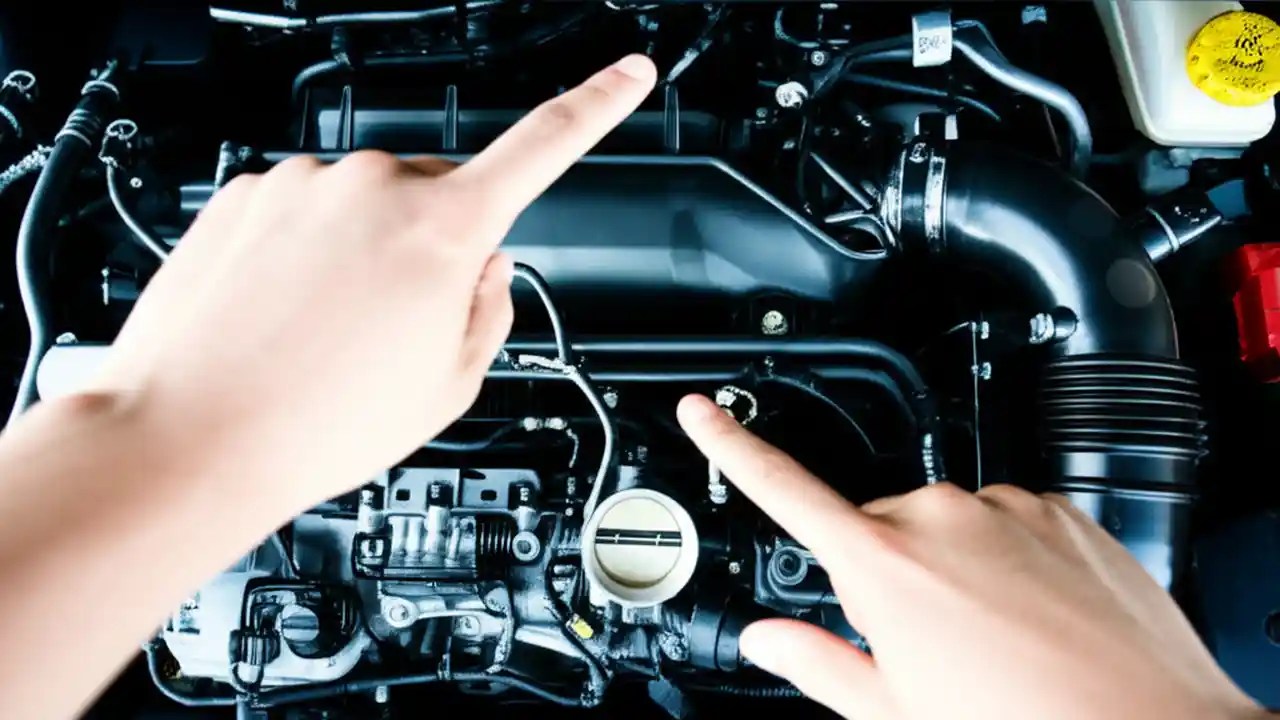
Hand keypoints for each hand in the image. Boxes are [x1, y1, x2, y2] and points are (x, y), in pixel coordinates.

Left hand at [83, 55, 656, 509]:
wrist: (191, 434)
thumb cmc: (318, 423)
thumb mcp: (449, 385)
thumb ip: (492, 310)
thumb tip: (487, 267)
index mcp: (444, 231)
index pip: (545, 147)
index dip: (598, 105)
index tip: (628, 75)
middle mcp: (375, 186)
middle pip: (442, 194)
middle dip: (439, 244)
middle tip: (398, 325)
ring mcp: (305, 183)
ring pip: (369, 204)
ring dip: (366, 251)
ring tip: (330, 330)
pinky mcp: (249, 193)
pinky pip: (308, 210)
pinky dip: (309, 252)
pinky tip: (289, 312)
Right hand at [676, 394, 1265, 719]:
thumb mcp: (894, 712)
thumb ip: (819, 663)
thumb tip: (769, 642)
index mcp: (882, 565)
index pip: (782, 488)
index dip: (731, 445)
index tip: (702, 410)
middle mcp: (939, 517)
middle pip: (876, 531)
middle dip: (885, 578)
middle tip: (925, 648)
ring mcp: (1004, 508)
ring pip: (945, 527)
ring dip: (951, 570)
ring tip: (992, 641)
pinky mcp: (1057, 509)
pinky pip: (1005, 523)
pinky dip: (1007, 562)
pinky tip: (1032, 620)